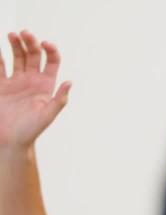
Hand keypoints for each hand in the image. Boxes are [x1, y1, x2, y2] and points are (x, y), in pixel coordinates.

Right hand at [0, 31, 70, 150]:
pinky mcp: (1, 85)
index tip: (45, 43)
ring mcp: (15, 81)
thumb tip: (70, 82)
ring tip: (11, 34)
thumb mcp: (47, 115)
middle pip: (32, 55)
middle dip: (30, 42)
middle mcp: (31, 80)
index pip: (51, 62)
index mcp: (45, 85)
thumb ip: (59, 100)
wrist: (10, 141)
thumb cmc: (31, 131)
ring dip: (15, 44)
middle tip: (24, 33)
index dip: (50, 50)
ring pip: (17, 57)